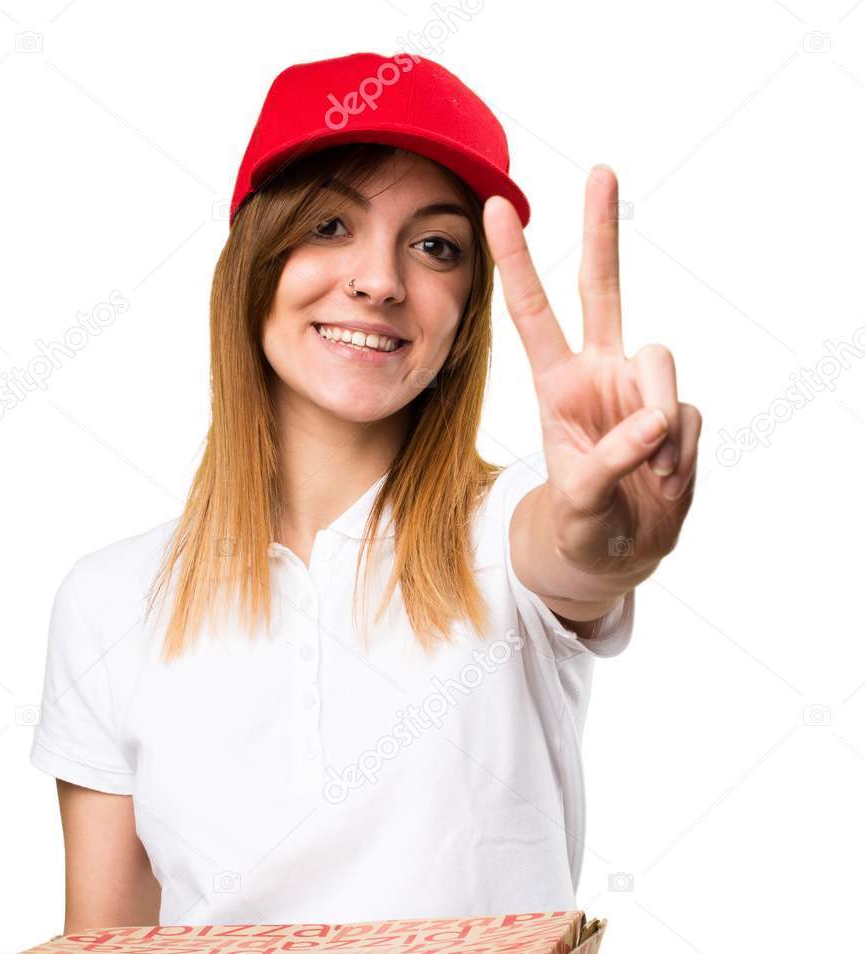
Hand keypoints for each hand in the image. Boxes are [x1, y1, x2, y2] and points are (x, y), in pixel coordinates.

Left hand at [483, 165, 700, 583]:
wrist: (617, 551)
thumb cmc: (583, 518)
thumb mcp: (581, 497)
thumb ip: (610, 460)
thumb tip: (655, 423)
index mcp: (559, 386)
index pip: (533, 315)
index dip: (517, 264)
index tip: (497, 208)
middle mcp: (600, 372)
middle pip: (602, 289)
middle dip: (601, 230)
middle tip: (599, 169)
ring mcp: (641, 389)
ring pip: (660, 362)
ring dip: (658, 420)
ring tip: (651, 472)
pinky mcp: (678, 413)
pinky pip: (688, 418)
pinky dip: (680, 457)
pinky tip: (665, 483)